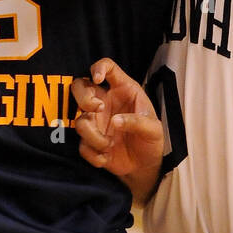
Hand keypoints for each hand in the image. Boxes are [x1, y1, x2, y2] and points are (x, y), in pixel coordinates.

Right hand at [72, 57, 163, 186]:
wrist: (146, 165)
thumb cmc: (151, 139)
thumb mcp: (154, 129)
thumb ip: (137, 122)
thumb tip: (115, 121)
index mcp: (122, 90)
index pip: (108, 67)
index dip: (99, 68)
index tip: (97, 79)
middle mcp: (105, 102)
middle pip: (80, 86)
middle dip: (84, 98)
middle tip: (97, 109)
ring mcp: (95, 122)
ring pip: (79, 121)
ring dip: (93, 136)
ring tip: (109, 145)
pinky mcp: (90, 142)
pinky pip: (82, 146)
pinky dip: (94, 154)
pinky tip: (106, 158)